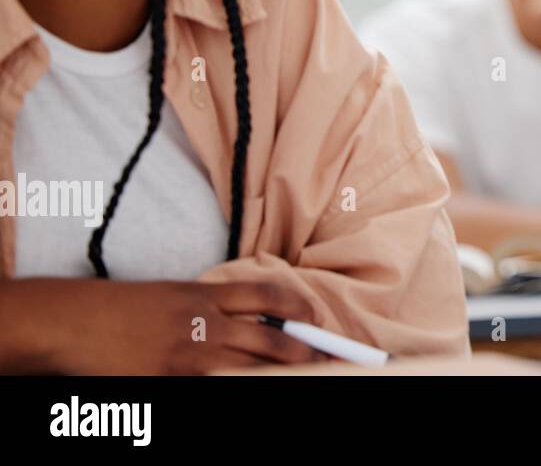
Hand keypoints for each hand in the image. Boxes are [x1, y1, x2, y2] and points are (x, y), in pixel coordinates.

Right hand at [2, 278, 326, 373]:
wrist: (77, 322)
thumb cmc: (122, 308)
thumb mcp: (174, 294)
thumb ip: (212, 306)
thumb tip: (257, 324)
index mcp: (206, 295)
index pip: (268, 296)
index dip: (299, 307)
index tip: (317, 317)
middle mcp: (205, 323)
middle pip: (270, 341)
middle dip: (302, 352)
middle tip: (322, 360)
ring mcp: (191, 356)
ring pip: (252, 370)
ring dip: (280, 375)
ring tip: (303, 378)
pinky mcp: (174, 381)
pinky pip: (219, 388)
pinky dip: (241, 387)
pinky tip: (256, 388)